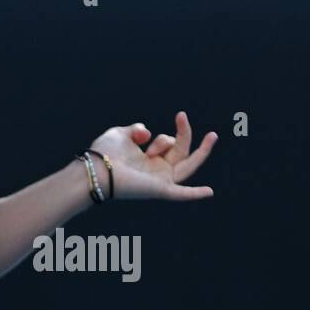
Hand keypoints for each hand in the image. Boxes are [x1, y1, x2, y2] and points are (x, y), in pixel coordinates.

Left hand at [89, 111, 216, 201]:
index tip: (144, 134)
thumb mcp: (120, 134)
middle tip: (182, 116)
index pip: (169, 144)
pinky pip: (181, 193)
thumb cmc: (103, 153)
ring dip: (202, 152)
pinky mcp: (160, 190)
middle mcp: (157, 171)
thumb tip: (146, 132)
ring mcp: (161, 181)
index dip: (163, 136)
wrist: (96, 167)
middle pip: (181, 151)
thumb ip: (135, 130)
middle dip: (184, 134)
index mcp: (149, 159)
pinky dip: (195, 194)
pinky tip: (209, 192)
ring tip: (213, 135)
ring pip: (187, 166)